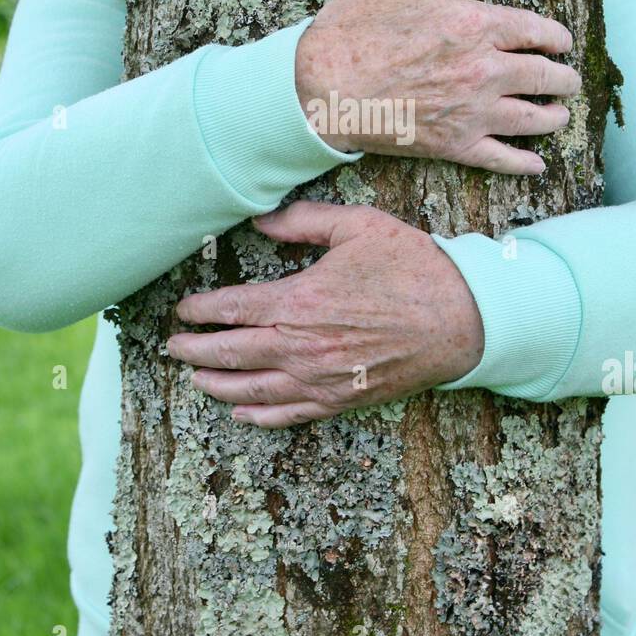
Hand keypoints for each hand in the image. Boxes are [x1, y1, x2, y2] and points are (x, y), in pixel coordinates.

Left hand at [167, 202, 484, 428]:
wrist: (461, 319)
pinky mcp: (339, 401)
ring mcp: (318, 380)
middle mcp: (299, 348)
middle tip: (174, 347)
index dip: (198, 312)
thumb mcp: (357, 227)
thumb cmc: (411, 268)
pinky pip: (287, 415)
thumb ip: (302, 221)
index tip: (183, 310)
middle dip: (193, 352)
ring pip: (249, 390)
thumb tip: (259, 219)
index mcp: (297, 302)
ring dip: (215, 386)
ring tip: (195, 379)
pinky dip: (258, 416)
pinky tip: (241, 412)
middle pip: (228, 355)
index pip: (228, 310)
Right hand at [294, 0, 580, 174]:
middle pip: (546, 77)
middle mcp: (485, 70)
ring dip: (555, 117)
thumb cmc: (355, 26)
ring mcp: (472, 112)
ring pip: (534, 119)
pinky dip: (525, 163)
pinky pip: (503, 159)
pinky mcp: (454, 145)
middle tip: (570, 81)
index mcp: (476, 24)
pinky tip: (537, 164)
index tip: (562, 43)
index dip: (558, 38)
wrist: (320, 86)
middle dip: (565, 79)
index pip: (539, 31)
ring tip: (560, 115)